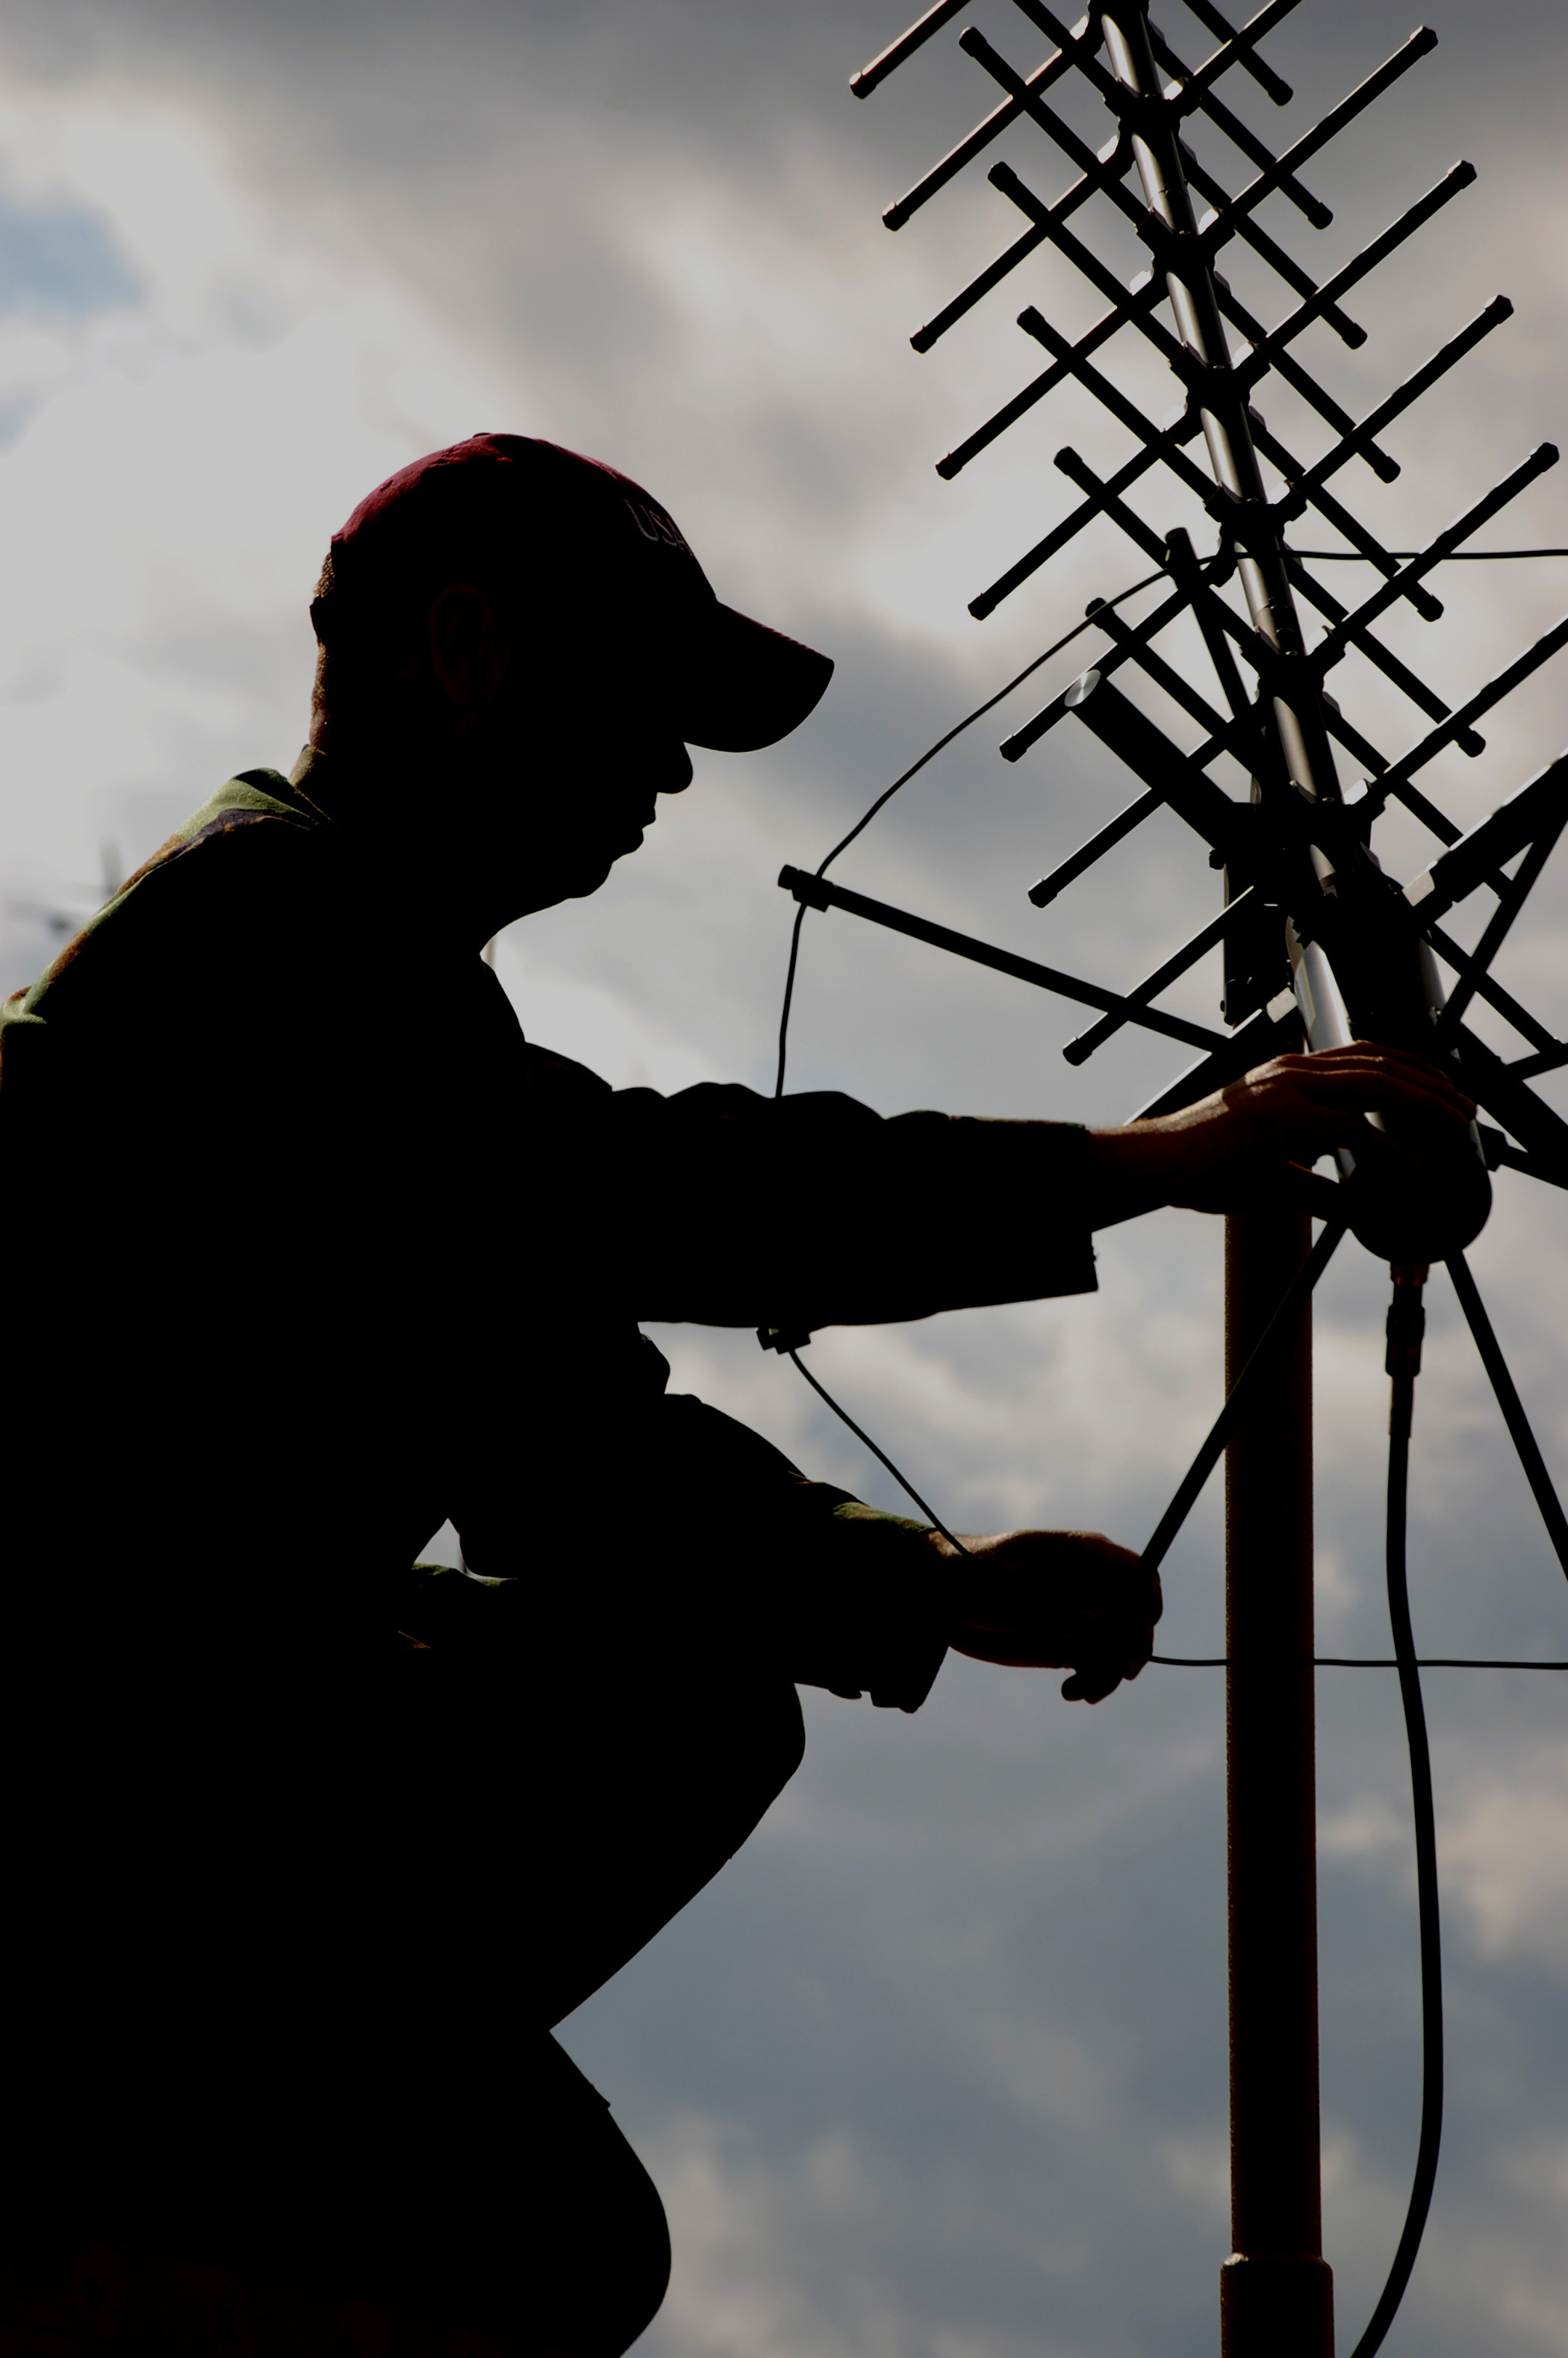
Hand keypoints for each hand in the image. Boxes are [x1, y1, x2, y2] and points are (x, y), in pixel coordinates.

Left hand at [929, 1527, 1160, 1703]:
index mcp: (1083, 1555)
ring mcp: (1080, 1618)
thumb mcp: (1008, 1586)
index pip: (1138, 1575)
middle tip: (1115, 1671)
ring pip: (1118, 1649)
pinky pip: (1096, 1667)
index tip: (1137, 1629)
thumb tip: (1098, 1620)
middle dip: (1131, 1647)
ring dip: (1110, 1674)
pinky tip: (1071, 1693)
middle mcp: (1089, 1587)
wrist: (939, 1598)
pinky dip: (1092, 1683)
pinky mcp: (1067, 1646)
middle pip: (1135, 1618)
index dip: (1146, 1602)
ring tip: (1084, 1692)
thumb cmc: (971, 1573)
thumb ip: (1052, 1604)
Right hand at [1083, 1042, 1474, 1223]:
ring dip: (1424, 1106)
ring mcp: (1286, 1089)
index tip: (1444, 1091)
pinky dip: (1389, 1150)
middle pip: (1380, 1064)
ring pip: (1375, 1085)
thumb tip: (1357, 1206)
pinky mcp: (1281, 1119)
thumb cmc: (1203, 1169)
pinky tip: (1412, 1168)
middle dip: (1432, 1085)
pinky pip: (1350, 1131)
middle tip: (1467, 1109)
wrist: (1154, 1166)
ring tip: (1456, 1129)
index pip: (1364, 1056)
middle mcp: (1291, 1071)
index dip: (1411, 1069)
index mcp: (1288, 1074)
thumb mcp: (1274, 1176)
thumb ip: (1318, 1185)